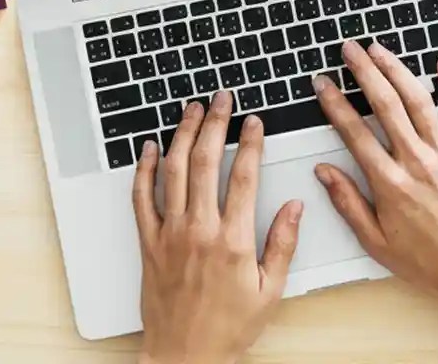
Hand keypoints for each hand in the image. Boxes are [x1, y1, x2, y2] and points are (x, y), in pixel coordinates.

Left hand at [134, 91, 303, 363]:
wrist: (184, 357)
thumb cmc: (228, 329)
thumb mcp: (270, 291)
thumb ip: (282, 245)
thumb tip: (295, 207)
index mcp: (234, 241)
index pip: (244, 177)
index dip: (250, 143)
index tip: (253, 121)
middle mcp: (199, 231)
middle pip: (206, 163)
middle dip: (215, 124)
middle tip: (221, 100)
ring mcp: (170, 235)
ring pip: (174, 172)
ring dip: (182, 135)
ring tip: (190, 110)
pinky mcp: (149, 244)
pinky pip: (142, 199)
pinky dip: (145, 170)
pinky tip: (150, 149)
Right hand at [311, 41, 437, 305]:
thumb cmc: (429, 263)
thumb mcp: (376, 241)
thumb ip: (348, 203)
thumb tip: (325, 172)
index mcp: (390, 184)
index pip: (355, 132)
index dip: (335, 103)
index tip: (323, 83)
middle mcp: (416, 162)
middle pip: (385, 105)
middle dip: (364, 71)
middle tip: (349, 50)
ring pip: (418, 101)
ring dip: (397, 70)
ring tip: (380, 50)